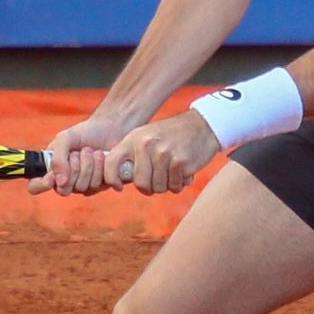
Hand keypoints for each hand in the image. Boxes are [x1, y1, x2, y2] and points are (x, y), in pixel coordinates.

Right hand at [29, 115, 128, 195]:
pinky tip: (102, 157)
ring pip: (82, 188)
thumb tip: (59, 182)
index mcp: (51, 169)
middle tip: (79, 152)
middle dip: (73, 168)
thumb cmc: (84, 133)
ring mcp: (83, 185)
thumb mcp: (65, 138)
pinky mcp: (100, 185)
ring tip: (92, 151)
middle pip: (63, 190)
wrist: (110, 129)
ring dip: (88, 165)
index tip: (51, 176)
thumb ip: (57, 158)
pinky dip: (100, 168)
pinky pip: (98, 186)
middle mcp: (65, 181)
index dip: (41, 185)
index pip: (35, 186)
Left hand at [104, 112, 222, 194]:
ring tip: (173, 171)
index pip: (111, 162)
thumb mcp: (147, 136)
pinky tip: (184, 171)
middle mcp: (146, 145)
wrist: (202, 125)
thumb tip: (119, 178)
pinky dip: (180, 183)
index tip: (118, 187)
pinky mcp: (180, 163)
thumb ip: (132, 154)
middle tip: (158, 180)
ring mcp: (163, 154)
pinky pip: (175, 186)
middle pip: (141, 184)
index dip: (111, 179)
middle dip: (150, 187)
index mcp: (134, 139)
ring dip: (168, 185)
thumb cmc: (172, 135)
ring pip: (159, 188)